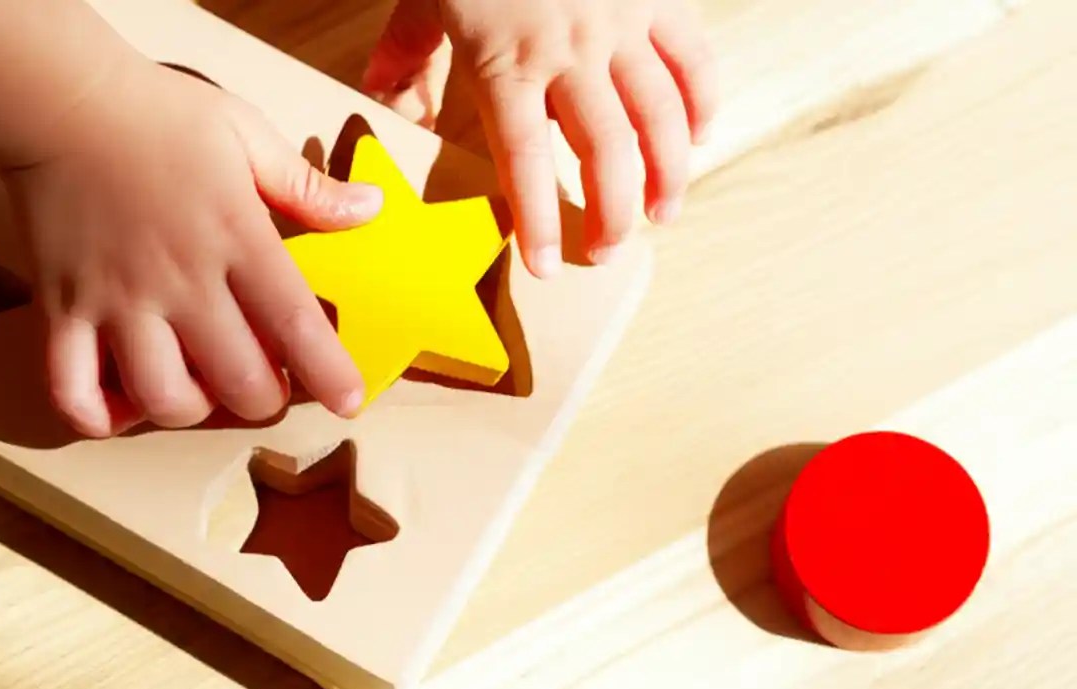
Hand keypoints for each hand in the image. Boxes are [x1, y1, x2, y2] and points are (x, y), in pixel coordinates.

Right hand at [2, 59, 381, 436]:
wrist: (58, 100)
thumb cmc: (160, 115)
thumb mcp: (247, 135)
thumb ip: (308, 186)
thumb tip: (371, 210)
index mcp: (235, 236)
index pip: (294, 322)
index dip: (329, 373)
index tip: (349, 401)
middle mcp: (179, 279)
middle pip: (238, 381)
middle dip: (266, 398)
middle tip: (267, 381)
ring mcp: (117, 300)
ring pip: (163, 398)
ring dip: (193, 410)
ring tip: (200, 386)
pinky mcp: (61, 309)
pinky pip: (72, 389)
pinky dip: (98, 416)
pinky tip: (124, 403)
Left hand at [363, 0, 717, 274]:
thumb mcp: (423, 0)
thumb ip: (403, 55)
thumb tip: (380, 100)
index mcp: (507, 63)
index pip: (525, 159)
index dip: (539, 220)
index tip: (549, 268)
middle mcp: (569, 53)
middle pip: (605, 151)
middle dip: (612, 213)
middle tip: (607, 251)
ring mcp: (620, 27)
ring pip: (659, 116)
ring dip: (668, 174)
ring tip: (663, 216)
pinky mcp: (655, 1)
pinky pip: (692, 59)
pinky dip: (702, 102)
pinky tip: (698, 140)